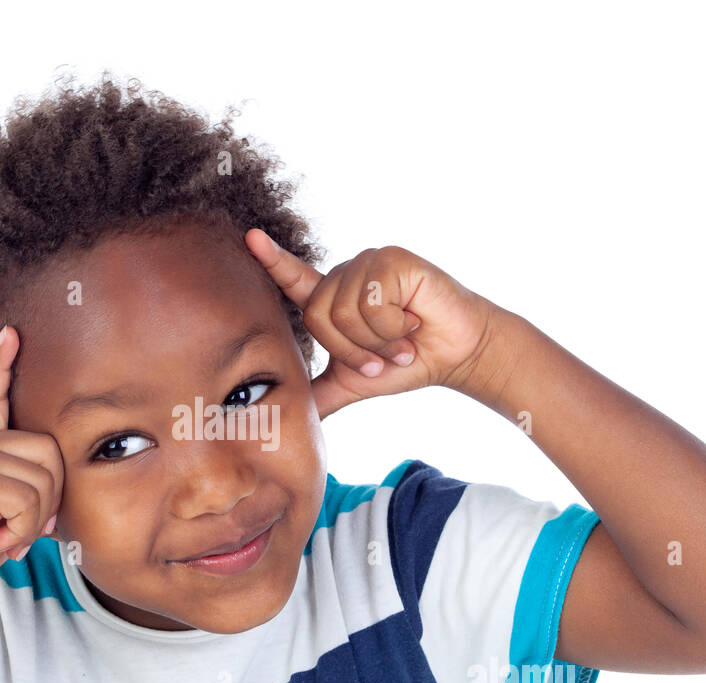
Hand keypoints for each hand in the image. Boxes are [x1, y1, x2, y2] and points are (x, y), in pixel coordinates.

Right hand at [0, 325, 64, 618]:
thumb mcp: (10, 513)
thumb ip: (33, 488)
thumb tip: (65, 481)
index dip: (0, 366)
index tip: (11, 333)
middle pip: (51, 451)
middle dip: (50, 499)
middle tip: (20, 529)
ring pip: (44, 478)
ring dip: (36, 520)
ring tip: (5, 536)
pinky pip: (29, 499)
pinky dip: (24, 530)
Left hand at [244, 230, 498, 419]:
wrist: (455, 355)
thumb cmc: (406, 363)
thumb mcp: (353, 382)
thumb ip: (318, 394)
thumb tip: (284, 420)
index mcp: (333, 299)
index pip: (295, 279)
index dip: (273, 260)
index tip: (250, 238)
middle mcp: (346, 276)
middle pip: (317, 317)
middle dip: (352, 351)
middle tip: (384, 356)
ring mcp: (368, 263)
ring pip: (344, 312)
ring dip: (377, 340)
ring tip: (401, 339)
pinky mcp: (391, 259)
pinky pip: (371, 302)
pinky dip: (393, 325)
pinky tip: (413, 320)